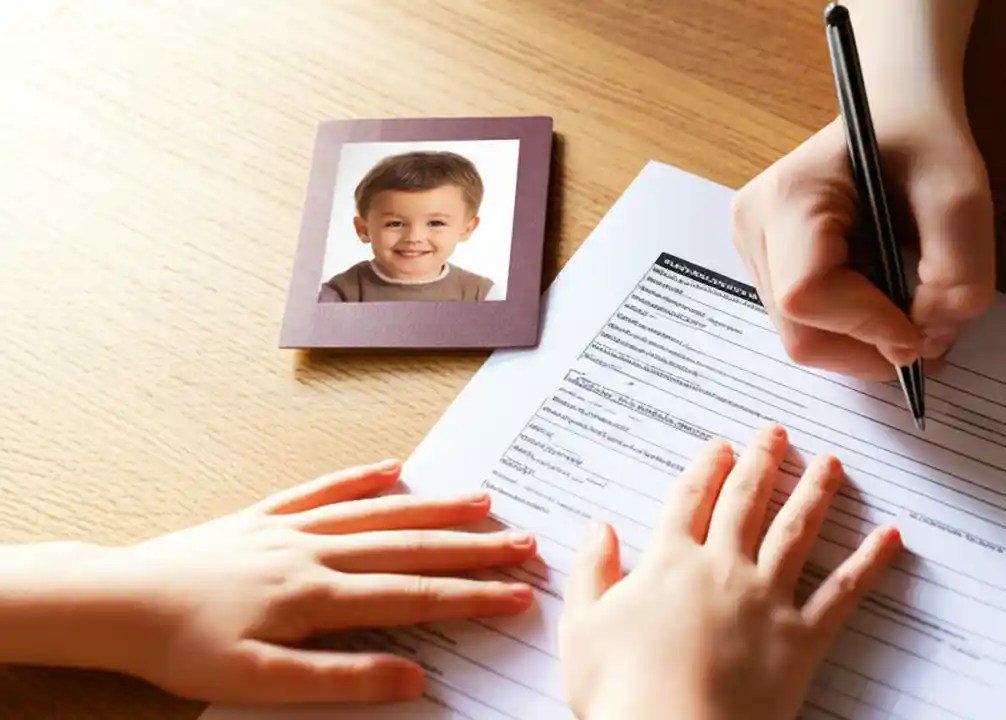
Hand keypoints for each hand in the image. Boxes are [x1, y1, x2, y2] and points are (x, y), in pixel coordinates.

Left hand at [106, 461, 535, 702]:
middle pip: (409, 547)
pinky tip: (394, 469)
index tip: (519, 595)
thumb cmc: (182, 648)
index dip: (472, 596)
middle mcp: (313, 551)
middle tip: (526, 544)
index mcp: (316, 595)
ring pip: (377, 513)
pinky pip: (322, 489)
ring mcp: (290, 528)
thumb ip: (339, 677)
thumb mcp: (258, 681)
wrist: (117, 602)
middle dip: (473, 547)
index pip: (414, 595)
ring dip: (434, 508)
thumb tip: (412, 676)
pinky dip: (360, 477)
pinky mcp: (264, 516)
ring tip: (483, 501)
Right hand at [559, 425, 901, 719]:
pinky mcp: (802, 639)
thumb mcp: (583, 628)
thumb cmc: (623, 693)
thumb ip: (592, 573)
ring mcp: (766, 600)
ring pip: (795, 532)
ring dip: (814, 492)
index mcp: (670, 563)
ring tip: (830, 463)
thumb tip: (598, 528)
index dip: (706, 468)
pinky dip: (868, 562)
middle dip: (762, 461)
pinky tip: (888, 537)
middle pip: (745, 502)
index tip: (722, 445)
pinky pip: (842, 592)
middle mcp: (723, 569)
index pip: (690, 500)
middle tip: (776, 432)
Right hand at [731, 114, 993, 378]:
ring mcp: (751, 248)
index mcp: (789, 197)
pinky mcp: (764, 265)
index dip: (867, 327)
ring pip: (801, 337)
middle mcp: (753, 227)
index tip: (923, 331)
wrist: (895, 110)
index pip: (808, 295)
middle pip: (799, 332)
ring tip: (904, 307)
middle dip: (866, 348)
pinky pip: (804, 325)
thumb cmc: (923, 139)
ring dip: (861, 341)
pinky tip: (878, 296)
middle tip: (924, 337)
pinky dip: (849, 329)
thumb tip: (928, 340)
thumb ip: (959, 273)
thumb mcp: (963, 195)